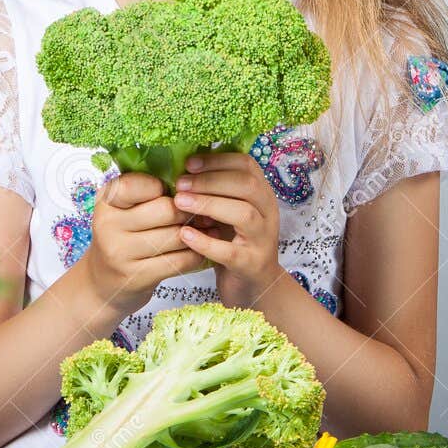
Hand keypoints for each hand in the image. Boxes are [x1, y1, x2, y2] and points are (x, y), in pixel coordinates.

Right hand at [79, 172, 207, 317]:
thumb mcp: (123, 209)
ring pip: (175, 236)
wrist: (103, 282)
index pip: (137, 183)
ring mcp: (120, 253)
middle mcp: (107, 225)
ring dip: (197, 232)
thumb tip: (190, 180)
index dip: (161, 186)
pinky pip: (179, 261)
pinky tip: (199, 249)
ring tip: (207, 227)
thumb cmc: (123, 236)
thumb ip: (146, 191)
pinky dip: (195, 254)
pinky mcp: (136, 276)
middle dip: (187, 210)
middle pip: (165, 209)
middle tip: (202, 210)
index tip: (171, 192)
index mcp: (106, 200)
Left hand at [171, 152, 282, 307]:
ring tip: (180, 202)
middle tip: (180, 184)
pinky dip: (205, 242)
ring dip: (209, 204)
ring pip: (244, 214)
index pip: (247, 166)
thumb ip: (215, 193)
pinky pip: (230, 252)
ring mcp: (262, 240)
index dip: (218, 160)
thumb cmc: (234, 244)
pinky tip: (185, 234)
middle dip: (211, 180)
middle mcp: (268, 214)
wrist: (253, 286)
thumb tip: (183, 169)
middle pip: (247, 186)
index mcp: (262, 195)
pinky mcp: (251, 265)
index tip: (189, 163)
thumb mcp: (229, 212)